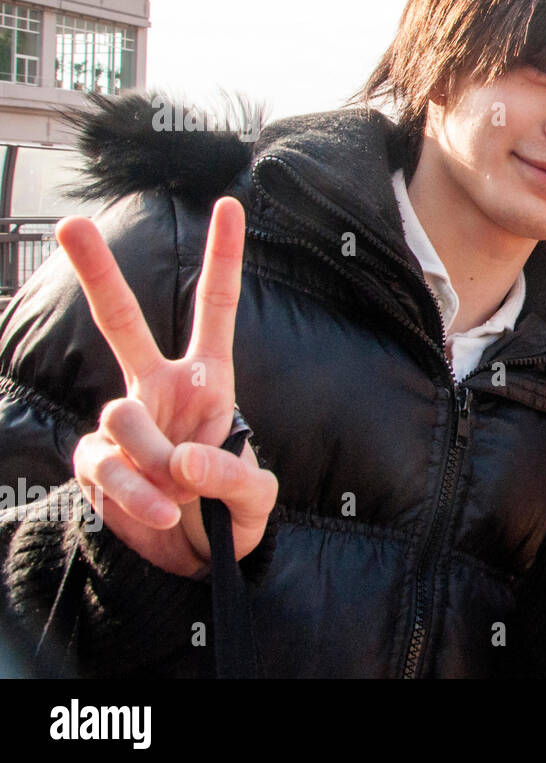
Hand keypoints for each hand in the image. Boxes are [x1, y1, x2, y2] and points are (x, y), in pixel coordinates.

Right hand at [56, 198, 277, 577]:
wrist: (194, 558)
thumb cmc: (232, 512)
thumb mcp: (257, 497)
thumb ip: (232, 476)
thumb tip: (181, 457)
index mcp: (208, 379)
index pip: (215, 308)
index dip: (222, 257)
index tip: (228, 204)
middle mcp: (159, 389)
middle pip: (122, 322)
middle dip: (97, 274)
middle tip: (71, 224)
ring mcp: (124, 424)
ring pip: (121, 417)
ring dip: (153, 461)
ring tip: (177, 493)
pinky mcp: (97, 462)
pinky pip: (106, 466)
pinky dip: (136, 496)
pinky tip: (159, 511)